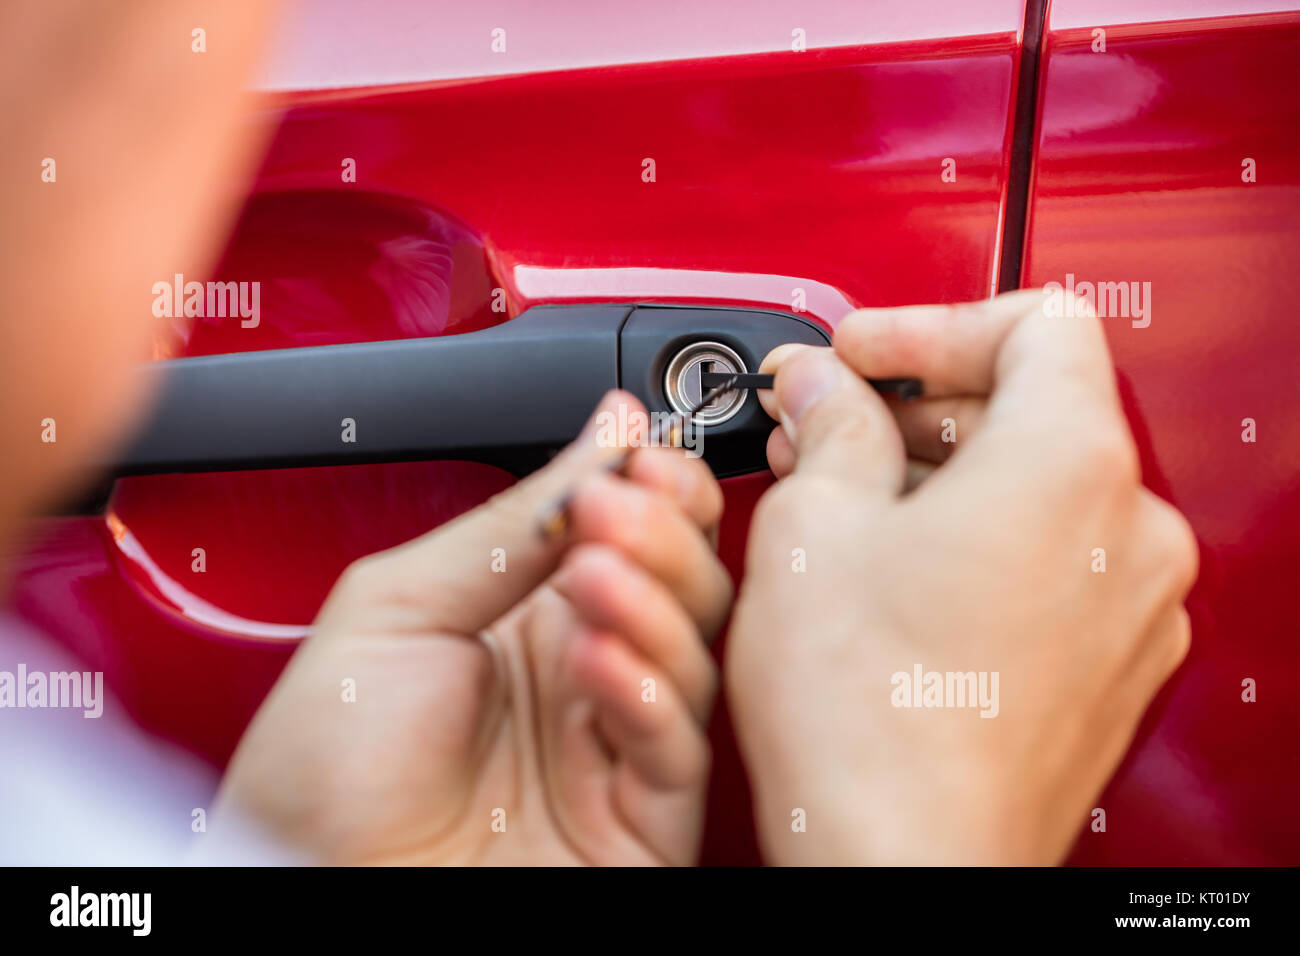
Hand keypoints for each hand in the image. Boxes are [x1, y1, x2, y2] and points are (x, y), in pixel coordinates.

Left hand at [215, 391, 729, 864]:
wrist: (300, 886)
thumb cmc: (326, 768)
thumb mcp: (399, 605)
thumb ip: (510, 522)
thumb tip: (603, 430)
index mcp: (531, 612)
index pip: (635, 529)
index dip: (654, 483)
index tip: (639, 450)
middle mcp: (584, 670)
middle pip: (683, 580)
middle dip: (662, 530)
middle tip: (616, 507)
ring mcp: (613, 742)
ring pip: (694, 653)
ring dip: (654, 599)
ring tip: (593, 575)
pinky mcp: (637, 817)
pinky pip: (675, 746)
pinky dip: (648, 692)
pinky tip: (598, 659)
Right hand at [728, 290, 1197, 863]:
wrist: (904, 866)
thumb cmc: (869, 719)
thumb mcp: (812, 527)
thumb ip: (828, 426)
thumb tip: (822, 389)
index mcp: (1070, 463)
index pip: (1034, 322)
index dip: (929, 324)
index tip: (862, 354)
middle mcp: (1128, 533)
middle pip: (1033, 409)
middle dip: (917, 406)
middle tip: (825, 427)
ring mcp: (1129, 610)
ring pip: (1036, 493)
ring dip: (938, 479)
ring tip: (841, 505)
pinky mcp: (1106, 670)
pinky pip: (1048, 566)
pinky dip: (974, 546)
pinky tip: (891, 577)